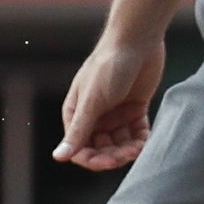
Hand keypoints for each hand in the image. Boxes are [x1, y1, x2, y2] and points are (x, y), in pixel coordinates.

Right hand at [54, 34, 167, 170]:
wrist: (136, 41)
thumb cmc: (109, 67)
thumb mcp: (92, 102)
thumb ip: (78, 131)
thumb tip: (58, 157)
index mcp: (76, 113)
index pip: (80, 148)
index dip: (93, 159)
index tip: (109, 161)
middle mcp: (94, 116)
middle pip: (101, 148)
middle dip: (113, 155)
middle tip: (128, 153)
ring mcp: (115, 113)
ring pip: (120, 143)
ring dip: (128, 149)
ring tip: (139, 146)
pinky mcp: (134, 108)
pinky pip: (136, 133)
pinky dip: (141, 139)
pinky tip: (145, 140)